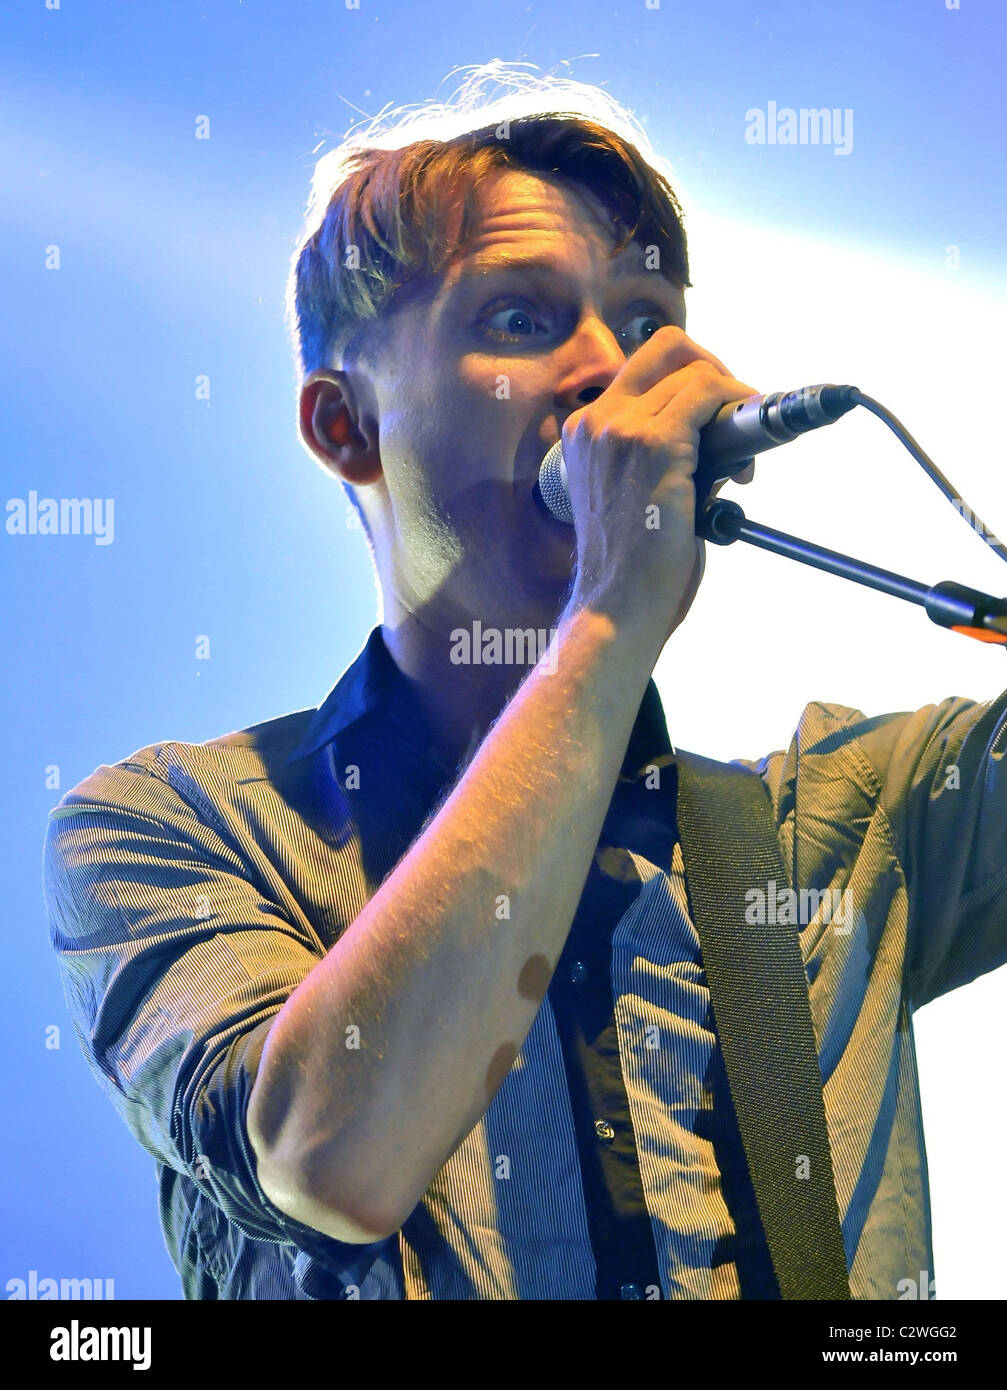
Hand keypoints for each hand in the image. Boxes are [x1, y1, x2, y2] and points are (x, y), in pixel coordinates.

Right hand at [563, 326, 758, 643]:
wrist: (616, 607)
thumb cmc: (630, 566)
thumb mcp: (630, 492)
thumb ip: (660, 453)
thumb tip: (716, 434)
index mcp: (585, 430)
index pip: (643, 366)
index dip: (690, 376)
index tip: (717, 411)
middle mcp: (595, 421)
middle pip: (668, 347)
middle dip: (715, 368)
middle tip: (737, 410)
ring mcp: (621, 429)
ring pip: (696, 370)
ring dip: (734, 402)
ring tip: (743, 458)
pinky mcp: (654, 444)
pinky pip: (708, 394)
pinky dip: (738, 409)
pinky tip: (745, 460)